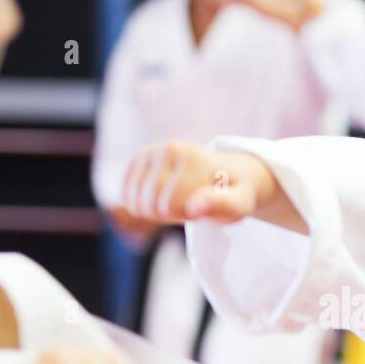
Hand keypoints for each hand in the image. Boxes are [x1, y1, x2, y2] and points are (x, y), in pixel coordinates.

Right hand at [120, 139, 278, 226]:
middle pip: (149, 204)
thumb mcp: (239, 204)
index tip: (203, 205)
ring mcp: (150, 151)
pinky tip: (160, 198)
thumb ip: (221, 206)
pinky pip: (125, 194)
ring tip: (177, 200)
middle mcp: (168, 148)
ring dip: (155, 211)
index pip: (168, 207)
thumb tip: (194, 205)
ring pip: (135, 202)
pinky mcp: (138, 158)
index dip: (185, 215)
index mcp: (192, 159)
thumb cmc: (232, 193)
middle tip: (191, 203)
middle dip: (169, 214)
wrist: (225, 171)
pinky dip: (140, 205)